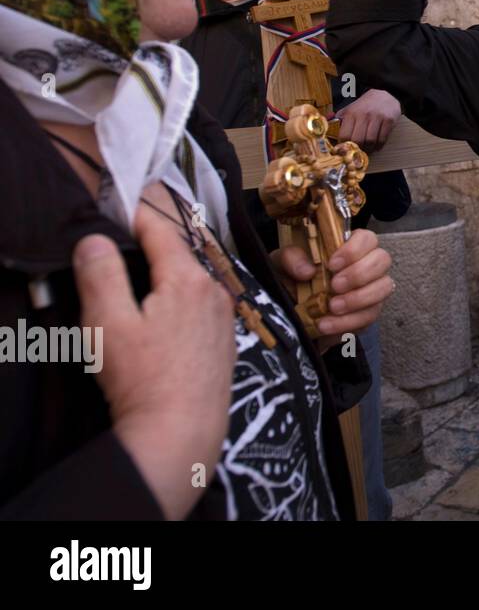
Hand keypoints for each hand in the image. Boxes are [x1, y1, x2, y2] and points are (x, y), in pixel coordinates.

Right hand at [78, 196, 235, 519]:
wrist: (182, 431)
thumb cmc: (143, 379)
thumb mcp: (108, 322)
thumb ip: (101, 274)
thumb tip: (94, 238)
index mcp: (188, 279)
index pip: (161, 230)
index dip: (136, 215)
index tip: (116, 206)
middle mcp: (214, 292)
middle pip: (178, 254)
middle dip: (150, 246)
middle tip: (120, 242)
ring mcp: (223, 317)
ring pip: (191, 281)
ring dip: (165, 275)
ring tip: (136, 278)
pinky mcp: (224, 341)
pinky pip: (199, 306)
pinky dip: (178, 301)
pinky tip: (159, 318)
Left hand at [272, 228, 393, 347]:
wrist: (291, 312)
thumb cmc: (292, 280)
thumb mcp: (282, 264)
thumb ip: (290, 258)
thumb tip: (307, 270)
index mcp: (349, 246)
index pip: (367, 238)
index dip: (355, 249)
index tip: (333, 264)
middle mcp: (366, 265)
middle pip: (382, 260)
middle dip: (359, 274)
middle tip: (334, 286)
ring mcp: (371, 289)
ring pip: (383, 288)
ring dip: (358, 299)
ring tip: (332, 307)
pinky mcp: (368, 313)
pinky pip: (369, 316)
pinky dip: (348, 322)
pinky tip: (326, 324)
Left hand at [337, 88, 400, 151]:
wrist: (384, 93)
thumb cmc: (365, 105)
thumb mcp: (350, 109)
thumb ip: (340, 120)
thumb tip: (330, 133)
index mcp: (351, 113)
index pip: (344, 135)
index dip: (344, 145)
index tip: (345, 148)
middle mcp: (364, 115)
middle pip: (358, 140)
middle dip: (357, 149)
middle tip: (357, 151)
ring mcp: (377, 118)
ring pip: (371, 141)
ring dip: (369, 148)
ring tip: (367, 149)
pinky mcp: (389, 121)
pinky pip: (383, 139)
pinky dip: (379, 145)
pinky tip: (376, 145)